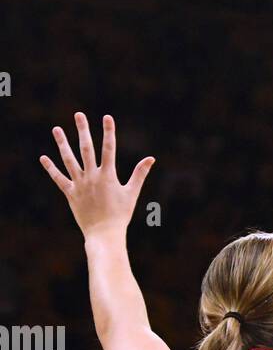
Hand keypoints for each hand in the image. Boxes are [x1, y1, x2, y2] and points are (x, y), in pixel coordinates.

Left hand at [40, 113, 154, 238]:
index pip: (109, 149)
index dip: (109, 132)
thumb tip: (151, 158)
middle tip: (79, 114)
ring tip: (56, 129)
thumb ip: (140, 174)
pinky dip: (51, 168)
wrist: (104, 234)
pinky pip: (59, 179)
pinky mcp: (70, 194)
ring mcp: (79, 184)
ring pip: (69, 160)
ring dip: (62, 143)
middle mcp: (92, 177)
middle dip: (83, 130)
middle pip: (86, 149)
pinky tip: (43, 158)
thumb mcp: (131, 193)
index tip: (107, 117)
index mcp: (108, 176)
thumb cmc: (120, 215)